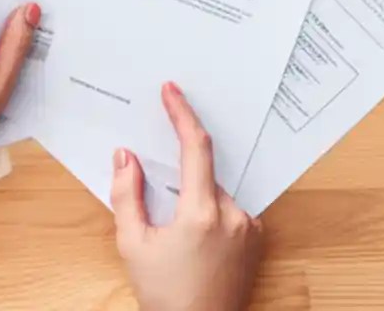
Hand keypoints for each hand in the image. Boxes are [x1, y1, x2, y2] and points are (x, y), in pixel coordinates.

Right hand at [110, 83, 263, 310]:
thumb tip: (125, 156)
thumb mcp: (132, 244)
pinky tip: (198, 244)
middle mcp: (233, 215)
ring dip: (195, 201)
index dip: (182, 114)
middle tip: (161, 214)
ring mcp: (250, 228)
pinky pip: (232, 211)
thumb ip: (126, 194)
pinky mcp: (258, 240)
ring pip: (216, 194)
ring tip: (180, 242)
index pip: (195, 148)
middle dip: (179, 182)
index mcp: (201, 213)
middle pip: (202, 175)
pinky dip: (212, 215)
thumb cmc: (164, 295)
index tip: (171, 92)